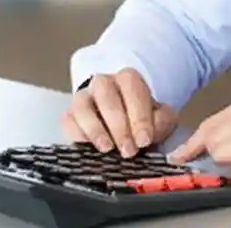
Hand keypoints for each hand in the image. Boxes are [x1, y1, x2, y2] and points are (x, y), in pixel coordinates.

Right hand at [61, 69, 178, 157]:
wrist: (124, 129)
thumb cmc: (142, 122)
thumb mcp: (160, 120)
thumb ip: (162, 122)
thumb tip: (148, 134)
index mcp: (128, 80)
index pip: (132, 88)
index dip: (139, 115)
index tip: (144, 141)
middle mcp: (103, 84)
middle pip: (106, 95)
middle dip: (119, 125)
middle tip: (128, 151)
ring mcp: (83, 98)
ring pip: (82, 106)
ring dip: (95, 129)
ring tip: (107, 149)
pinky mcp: (69, 115)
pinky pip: (68, 121)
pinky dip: (78, 135)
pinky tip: (90, 148)